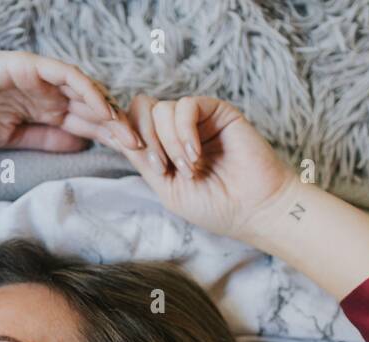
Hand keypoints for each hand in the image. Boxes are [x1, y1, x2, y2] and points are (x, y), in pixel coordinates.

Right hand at [0, 48, 143, 152]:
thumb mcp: (13, 139)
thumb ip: (47, 140)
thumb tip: (81, 146)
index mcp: (46, 110)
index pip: (86, 126)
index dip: (109, 142)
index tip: (130, 163)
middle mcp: (50, 92)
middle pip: (95, 111)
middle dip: (120, 131)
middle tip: (146, 152)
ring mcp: (44, 77)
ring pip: (89, 93)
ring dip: (111, 114)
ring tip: (129, 136)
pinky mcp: (34, 66)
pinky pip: (69, 77)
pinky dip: (87, 93)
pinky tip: (103, 111)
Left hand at [111, 93, 296, 240]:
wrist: (252, 208)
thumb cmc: (213, 206)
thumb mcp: (166, 188)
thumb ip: (144, 160)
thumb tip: (116, 134)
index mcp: (161, 148)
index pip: (130, 126)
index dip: (126, 137)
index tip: (144, 162)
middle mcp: (175, 130)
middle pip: (140, 111)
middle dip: (146, 140)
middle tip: (164, 169)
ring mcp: (195, 119)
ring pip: (161, 110)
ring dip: (169, 143)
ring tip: (190, 169)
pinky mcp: (215, 111)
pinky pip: (186, 106)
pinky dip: (184, 132)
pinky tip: (196, 154)